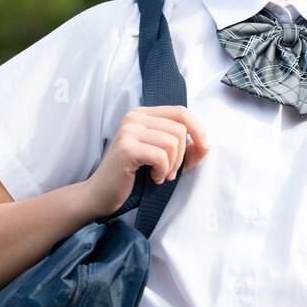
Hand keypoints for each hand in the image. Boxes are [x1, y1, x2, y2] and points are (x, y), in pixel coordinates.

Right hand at [84, 105, 209, 217]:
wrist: (101, 194)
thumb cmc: (133, 176)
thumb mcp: (162, 157)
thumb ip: (183, 148)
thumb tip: (205, 145)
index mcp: (143, 114)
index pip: (181, 111)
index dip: (198, 129)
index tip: (204, 149)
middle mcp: (134, 117)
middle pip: (179, 128)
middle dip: (183, 155)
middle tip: (171, 172)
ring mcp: (128, 130)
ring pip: (172, 141)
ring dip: (172, 165)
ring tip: (161, 175)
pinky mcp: (126, 148)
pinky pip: (161, 156)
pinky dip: (162, 171)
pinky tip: (153, 178)